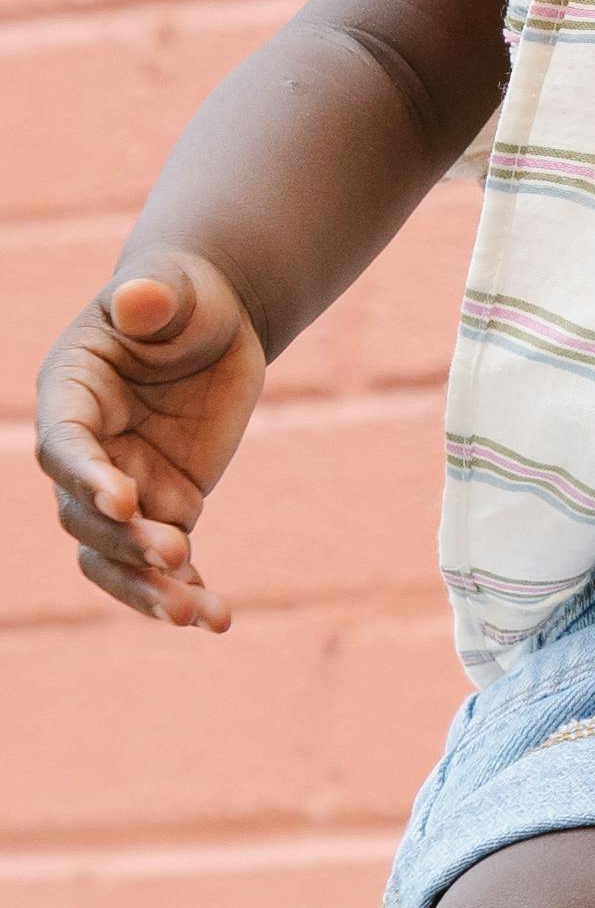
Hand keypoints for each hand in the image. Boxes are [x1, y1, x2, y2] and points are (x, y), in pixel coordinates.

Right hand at [33, 249, 271, 627]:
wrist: (214, 322)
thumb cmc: (185, 296)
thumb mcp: (176, 288)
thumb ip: (153, 295)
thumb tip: (139, 297)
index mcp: (69, 394)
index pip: (63, 446)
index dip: (86, 478)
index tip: (124, 501)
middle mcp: (87, 451)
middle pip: (83, 515)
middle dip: (122, 540)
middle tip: (173, 554)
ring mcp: (124, 486)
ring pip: (114, 555)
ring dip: (147, 589)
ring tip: (195, 614)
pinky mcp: (167, 507)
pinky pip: (167, 562)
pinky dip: (188, 591)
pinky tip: (218, 619)